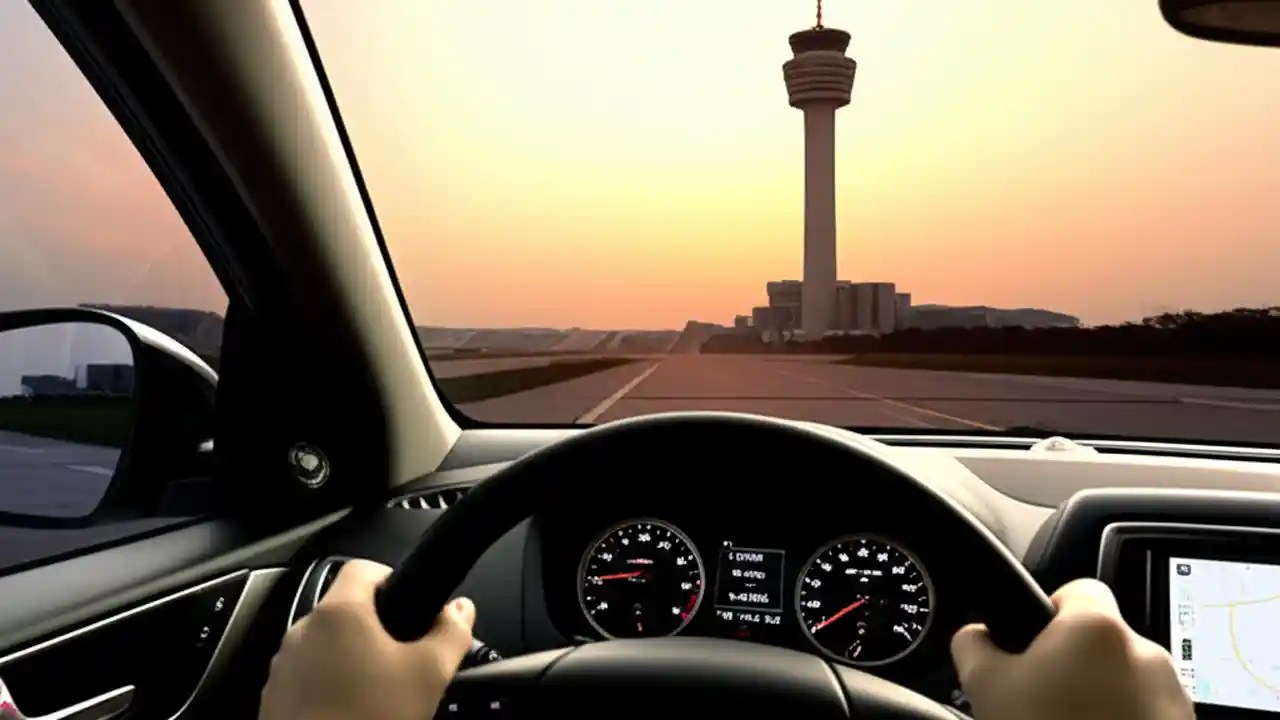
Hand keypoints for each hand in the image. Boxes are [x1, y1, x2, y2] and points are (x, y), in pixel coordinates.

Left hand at [259, 559, 474, 719]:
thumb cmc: (368, 717)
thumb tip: (461, 610)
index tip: (409, 606)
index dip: (392, 579)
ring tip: (375, 691)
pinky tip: (349, 708)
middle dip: (374, 628)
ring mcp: (283, 664)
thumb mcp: (428, 674)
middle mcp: (302, 630)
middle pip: (345, 609)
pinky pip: (306, 675)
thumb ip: (451, 633)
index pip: (364, 567)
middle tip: (400, 659)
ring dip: (349, 657)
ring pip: (325, 644)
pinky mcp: (274, 695)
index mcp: (339, 613)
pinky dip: (327, 684)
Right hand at [951, 578, 1191, 719]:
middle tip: (1043, 698)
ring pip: (1126, 679)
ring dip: (1102, 695)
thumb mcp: (983, 686)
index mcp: (1096, 629)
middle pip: (1101, 640)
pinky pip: (1148, 712)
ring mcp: (1173, 696)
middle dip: (1074, 664)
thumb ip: (974, 643)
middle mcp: (1146, 653)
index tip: (1033, 645)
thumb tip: (976, 635)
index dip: (1050, 613)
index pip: (1077, 589)